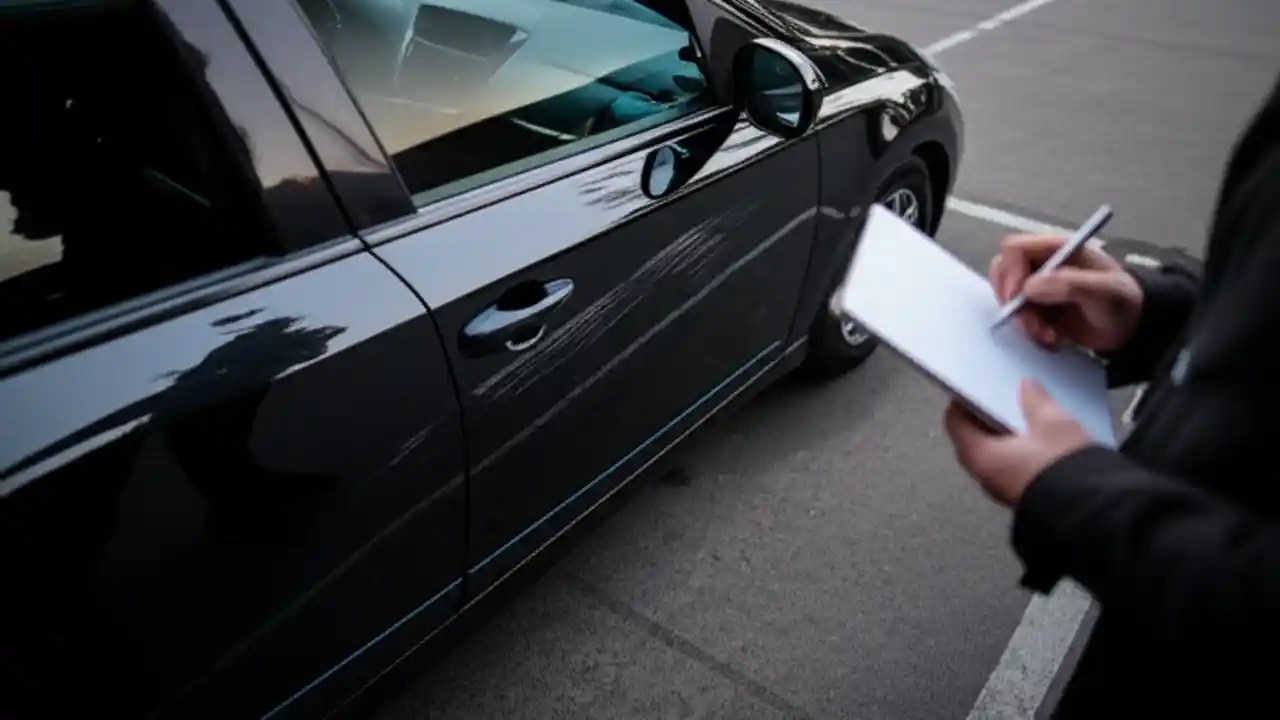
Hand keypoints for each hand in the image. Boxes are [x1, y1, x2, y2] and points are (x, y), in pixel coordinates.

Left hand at [944, 380, 1092, 506]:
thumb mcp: (1052, 422)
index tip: (978, 387)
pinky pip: (1014, 468)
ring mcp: (1003, 490)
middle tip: (1006, 398)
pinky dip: (1022, 452)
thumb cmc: (1064, 468)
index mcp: (979, 456)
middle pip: (975, 439)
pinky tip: (1044, 441)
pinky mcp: (1024, 497)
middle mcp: (985, 477)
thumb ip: (1035, 400)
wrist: (1091, 511)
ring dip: (1009, 436)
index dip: (964, 401)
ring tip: (1029, 415)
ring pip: (997, 455)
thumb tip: (1027, 388)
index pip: (955, 422)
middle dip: (990, 417)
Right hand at [989, 234, 1143, 351]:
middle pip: (1003, 273)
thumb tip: (1029, 287)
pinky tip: (1052, 339)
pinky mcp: (1037, 310)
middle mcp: (1043, 265)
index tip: (1018, 297)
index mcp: (1058, 249)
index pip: (1015, 248)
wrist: (1131, 330)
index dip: (1010, 270)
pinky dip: (1030, 332)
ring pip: (1009, 300)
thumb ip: (1070, 284)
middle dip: (1012, 301)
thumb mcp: (1105, 292)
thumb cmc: (1123, 302)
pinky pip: (1019, 319)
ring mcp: (1038, 288)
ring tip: (1048, 335)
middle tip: (1030, 322)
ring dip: (1023, 321)